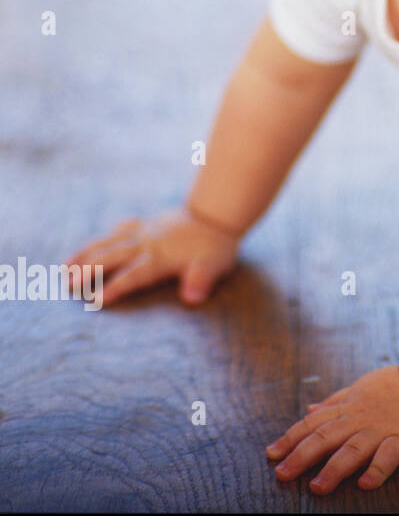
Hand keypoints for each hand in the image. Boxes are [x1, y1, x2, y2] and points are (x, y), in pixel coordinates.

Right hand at [65, 206, 240, 306]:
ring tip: (63, 269)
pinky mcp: (144, 225)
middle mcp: (147, 244)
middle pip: (113, 257)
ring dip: (85, 255)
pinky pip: (118, 231)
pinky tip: (89, 248)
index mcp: (162, 257)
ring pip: (108, 243)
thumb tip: (192, 297)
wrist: (217, 214)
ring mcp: (143, 232)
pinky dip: (102, 240)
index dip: (116, 287)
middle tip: (68, 286)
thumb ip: (201, 280)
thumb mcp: (214, 265)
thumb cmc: (216, 246)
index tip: (96, 300)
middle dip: (89, 271)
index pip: (135, 275)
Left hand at [266, 365, 398, 493]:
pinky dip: (376, 470)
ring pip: (353, 449)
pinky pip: (388, 456)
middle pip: (325, 437)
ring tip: (318, 486)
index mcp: (349, 407)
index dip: (291, 438)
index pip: (313, 423)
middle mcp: (360, 420)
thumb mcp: (361, 387)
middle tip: (282, 474)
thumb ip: (335, 401)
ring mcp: (381, 430)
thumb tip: (309, 410)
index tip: (271, 454)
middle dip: (301, 456)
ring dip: (334, 468)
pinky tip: (365, 484)